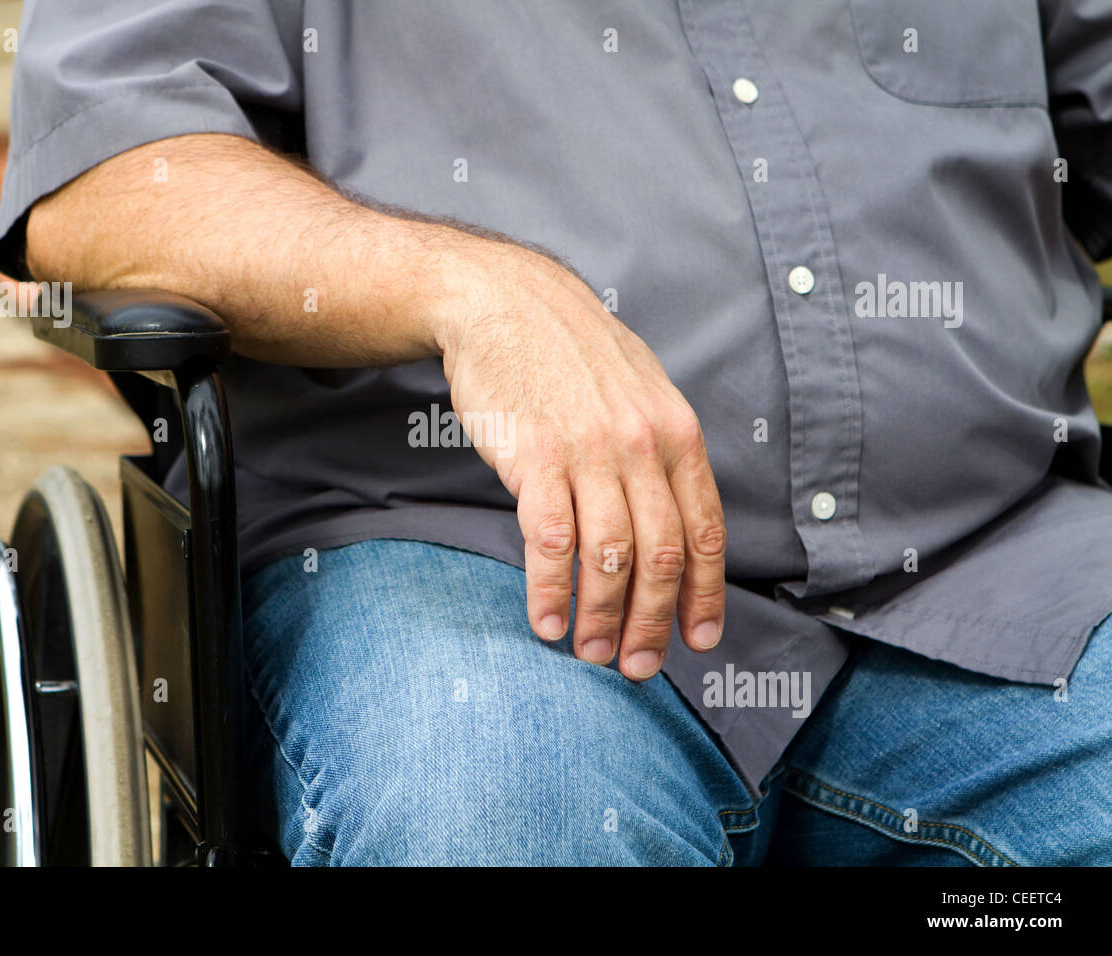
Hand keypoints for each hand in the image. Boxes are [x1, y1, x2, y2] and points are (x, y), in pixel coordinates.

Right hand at [432, 240, 726, 679]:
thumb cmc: (569, 353)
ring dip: (601, 618)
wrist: (504, 302)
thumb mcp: (640, 389)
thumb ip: (660, 451)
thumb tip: (672, 519)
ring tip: (591, 654)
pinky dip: (550, 590)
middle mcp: (641, 445)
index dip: (705, 595)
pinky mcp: (535, 456)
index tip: (699, 640)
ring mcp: (589, 451)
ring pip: (609, 557)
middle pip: (660, 557)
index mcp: (676, 433)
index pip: (704, 531)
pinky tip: (545, 620)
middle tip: (638, 666)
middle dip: (653, 623)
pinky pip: (550, 541)